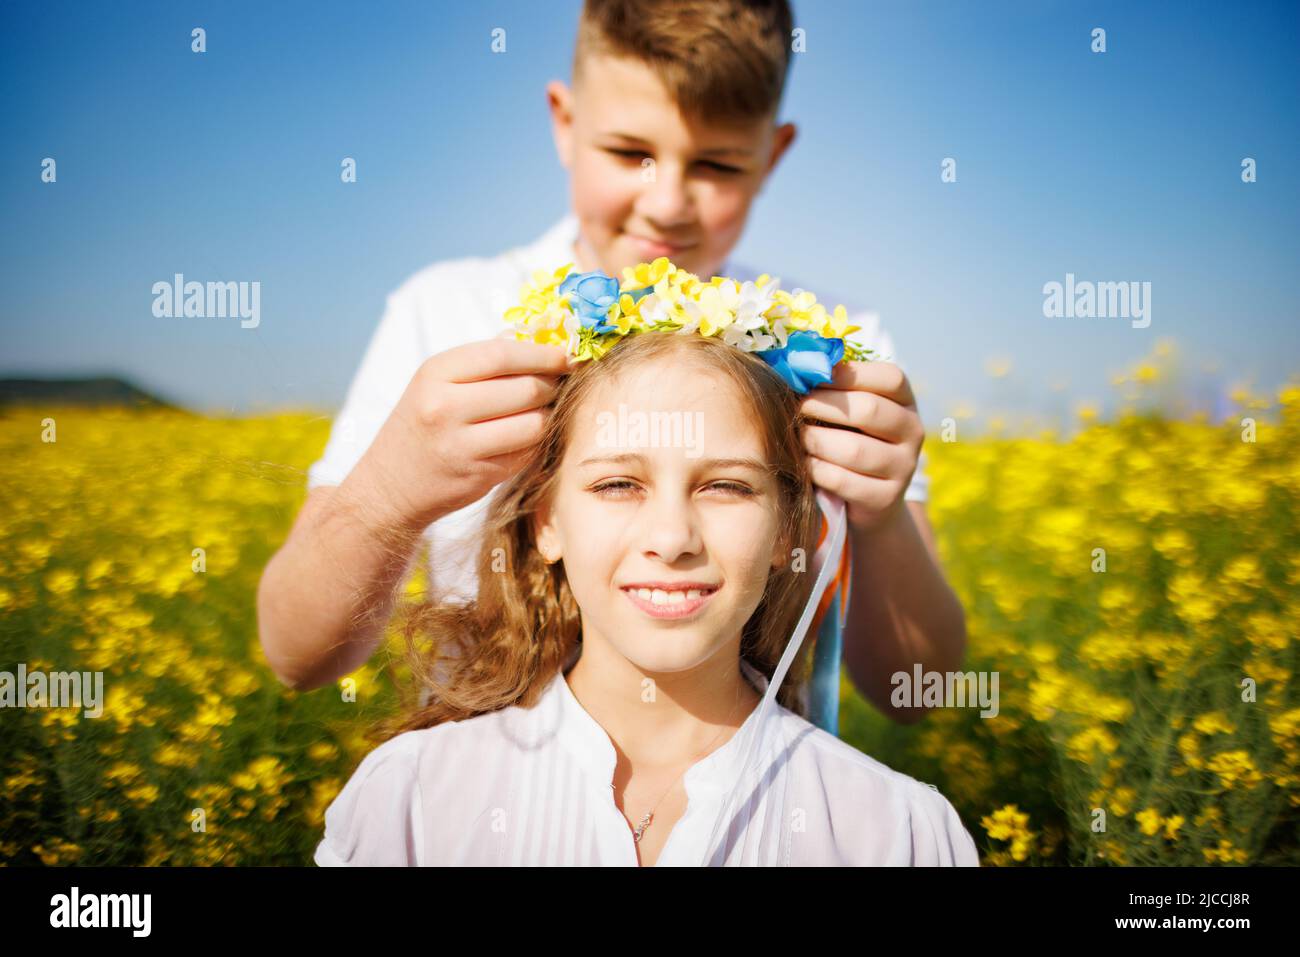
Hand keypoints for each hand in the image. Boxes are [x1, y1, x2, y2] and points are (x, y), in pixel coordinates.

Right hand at [345, 338, 575, 529]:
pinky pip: (527, 453)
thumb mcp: (435, 383)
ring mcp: (461, 445)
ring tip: (545, 410)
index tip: (564, 356)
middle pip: (524, 388)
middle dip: (551, 385)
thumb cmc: (421, 426)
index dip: (541, 354)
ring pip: (533, 423)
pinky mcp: (477, 476)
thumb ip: (482, 360)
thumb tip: (537, 336)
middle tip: (559, 384)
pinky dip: (537, 442)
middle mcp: (444, 407)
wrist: (390, 487)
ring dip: (549, 415)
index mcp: (434, 374)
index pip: (501, 354)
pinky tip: (530, 436)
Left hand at [797, 361, 923, 532]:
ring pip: (853, 449)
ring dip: (816, 440)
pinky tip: (805, 463)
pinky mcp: (886, 498)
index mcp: (906, 401)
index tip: (812, 375)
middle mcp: (913, 431)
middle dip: (823, 404)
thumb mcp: (850, 410)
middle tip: (796, 405)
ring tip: (798, 435)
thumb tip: (798, 363)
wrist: (867, 498)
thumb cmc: (849, 438)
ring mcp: (903, 467)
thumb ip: (834, 386)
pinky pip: (842, 480)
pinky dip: (816, 469)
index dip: (847, 374)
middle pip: (868, 410)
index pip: (890, 378)